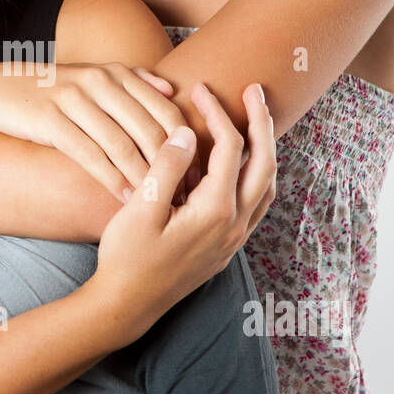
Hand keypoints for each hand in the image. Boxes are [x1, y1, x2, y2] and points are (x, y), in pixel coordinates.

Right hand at [0, 61, 198, 202]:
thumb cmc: (46, 89)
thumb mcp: (91, 76)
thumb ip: (133, 81)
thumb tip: (171, 89)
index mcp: (115, 73)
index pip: (166, 109)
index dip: (188, 144)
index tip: (202, 174)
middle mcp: (99, 82)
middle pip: (150, 128)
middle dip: (175, 166)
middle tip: (191, 197)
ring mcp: (75, 100)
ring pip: (123, 144)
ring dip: (147, 178)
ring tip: (165, 205)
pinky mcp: (51, 121)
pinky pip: (91, 154)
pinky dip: (113, 179)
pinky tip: (126, 199)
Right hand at [93, 81, 275, 338]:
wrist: (128, 304)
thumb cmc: (128, 258)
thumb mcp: (140, 209)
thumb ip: (166, 168)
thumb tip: (188, 133)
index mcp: (216, 210)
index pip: (230, 147)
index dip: (217, 112)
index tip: (199, 89)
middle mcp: (235, 224)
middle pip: (265, 162)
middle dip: (261, 122)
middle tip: (253, 90)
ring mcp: (234, 238)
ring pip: (266, 184)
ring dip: (264, 149)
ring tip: (254, 121)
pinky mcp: (226, 247)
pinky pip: (255, 203)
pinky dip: (255, 174)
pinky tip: (241, 165)